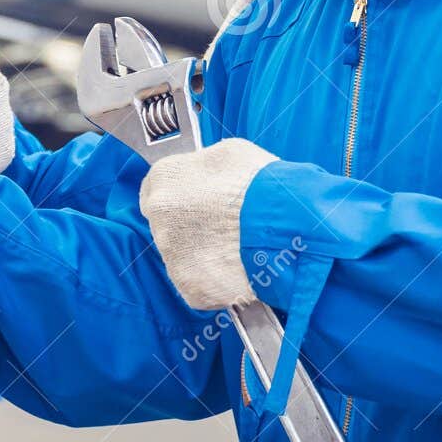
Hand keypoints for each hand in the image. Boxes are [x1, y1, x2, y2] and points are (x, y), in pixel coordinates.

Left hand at [139, 138, 277, 309]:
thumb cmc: (261, 184)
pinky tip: (238, 269)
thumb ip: (204, 167)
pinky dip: (217, 281)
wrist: (285, 226)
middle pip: (168, 226)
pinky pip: (200, 284)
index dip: (180, 196)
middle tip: (223, 227)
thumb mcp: (229, 153)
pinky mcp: (190, 288)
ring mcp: (172, 257)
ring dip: (204, 254)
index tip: (197, 202)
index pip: (156, 189)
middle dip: (191, 227)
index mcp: (164, 180)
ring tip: (236, 249)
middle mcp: (158, 220)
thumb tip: (206, 176)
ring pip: (183, 257)